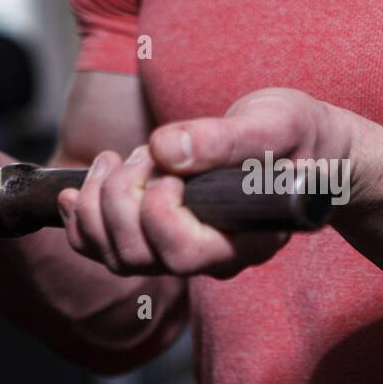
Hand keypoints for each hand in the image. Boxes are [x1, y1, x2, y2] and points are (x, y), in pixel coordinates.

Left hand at [56, 87, 350, 278]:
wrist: (301, 148)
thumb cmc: (297, 139)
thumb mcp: (274, 125)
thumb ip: (225, 139)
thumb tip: (168, 148)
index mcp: (246, 240)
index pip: (184, 254)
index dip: (159, 213)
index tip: (169, 166)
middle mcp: (210, 256)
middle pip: (140, 258)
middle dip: (121, 199)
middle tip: (141, 152)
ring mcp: (181, 249)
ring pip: (116, 256)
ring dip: (98, 204)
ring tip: (115, 159)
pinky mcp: (158, 235)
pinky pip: (105, 248)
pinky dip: (81, 219)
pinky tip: (82, 187)